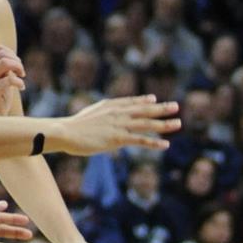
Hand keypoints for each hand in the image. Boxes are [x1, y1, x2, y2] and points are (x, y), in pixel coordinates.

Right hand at [0, 49, 25, 115]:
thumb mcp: (1, 76)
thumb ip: (5, 66)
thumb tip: (14, 56)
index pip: (0, 49)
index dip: (13, 54)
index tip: (17, 66)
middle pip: (3, 54)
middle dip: (17, 61)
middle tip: (21, 72)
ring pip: (5, 62)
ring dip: (19, 68)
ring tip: (22, 76)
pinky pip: (10, 79)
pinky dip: (20, 82)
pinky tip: (22, 88)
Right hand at [52, 96, 179, 156]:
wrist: (64, 132)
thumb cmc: (73, 126)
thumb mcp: (90, 114)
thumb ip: (101, 113)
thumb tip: (105, 115)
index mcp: (109, 106)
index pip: (130, 102)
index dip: (143, 100)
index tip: (154, 98)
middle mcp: (118, 113)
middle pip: (144, 110)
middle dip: (161, 108)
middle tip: (176, 106)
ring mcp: (119, 125)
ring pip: (147, 124)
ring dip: (164, 124)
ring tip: (178, 124)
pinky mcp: (118, 138)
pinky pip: (140, 140)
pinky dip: (154, 143)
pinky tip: (165, 145)